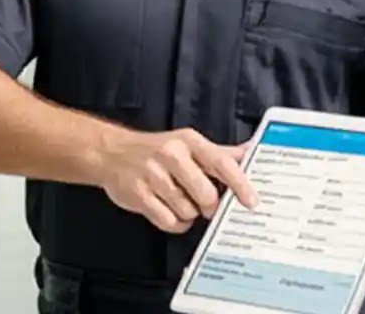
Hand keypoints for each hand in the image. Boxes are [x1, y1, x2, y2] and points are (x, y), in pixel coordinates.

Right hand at [98, 128, 259, 232]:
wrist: (111, 152)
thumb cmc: (157, 150)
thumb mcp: (188, 144)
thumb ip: (221, 153)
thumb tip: (253, 152)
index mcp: (189, 142)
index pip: (221, 163)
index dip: (239, 184)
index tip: (251, 202)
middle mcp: (171, 155)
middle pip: (205, 194)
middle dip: (209, 206)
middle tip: (204, 204)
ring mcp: (153, 174)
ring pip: (187, 211)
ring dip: (188, 214)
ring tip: (180, 202)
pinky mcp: (138, 194)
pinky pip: (168, 221)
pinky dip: (174, 223)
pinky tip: (169, 211)